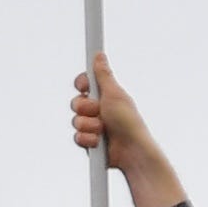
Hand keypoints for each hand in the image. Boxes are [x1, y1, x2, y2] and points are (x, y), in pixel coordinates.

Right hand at [72, 61, 183, 206]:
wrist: (132, 151)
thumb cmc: (129, 121)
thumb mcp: (115, 94)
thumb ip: (104, 75)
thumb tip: (99, 55)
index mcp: (105, 96)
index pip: (84, 84)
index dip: (82, 84)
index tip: (85, 86)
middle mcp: (98, 110)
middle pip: (76, 102)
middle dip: (86, 108)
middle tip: (100, 111)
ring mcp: (93, 126)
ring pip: (75, 120)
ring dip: (89, 125)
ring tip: (104, 130)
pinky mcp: (89, 141)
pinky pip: (77, 137)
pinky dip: (88, 139)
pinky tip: (100, 142)